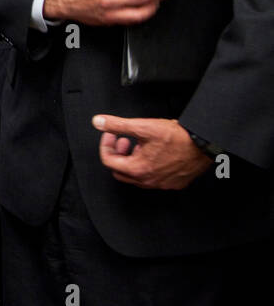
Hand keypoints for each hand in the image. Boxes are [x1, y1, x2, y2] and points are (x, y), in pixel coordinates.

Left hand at [93, 115, 212, 189]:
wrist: (206, 144)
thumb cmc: (179, 137)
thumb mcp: (143, 127)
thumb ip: (118, 125)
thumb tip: (99, 122)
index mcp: (138, 169)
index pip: (108, 161)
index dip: (106, 145)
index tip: (112, 134)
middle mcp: (149, 181)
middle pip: (120, 171)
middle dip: (118, 154)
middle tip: (124, 140)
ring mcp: (162, 184)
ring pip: (136, 176)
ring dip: (132, 160)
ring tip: (141, 144)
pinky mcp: (174, 183)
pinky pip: (153, 178)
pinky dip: (147, 166)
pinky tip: (155, 152)